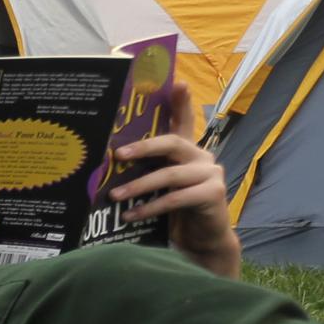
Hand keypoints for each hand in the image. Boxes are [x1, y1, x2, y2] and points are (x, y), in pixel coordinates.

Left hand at [106, 81, 240, 278]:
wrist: (201, 240)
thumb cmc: (174, 211)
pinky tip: (130, 216)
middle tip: (117, 155)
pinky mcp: (213, 194)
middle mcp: (202, 156)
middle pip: (172, 144)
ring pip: (170, 175)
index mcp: (188, 151)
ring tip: (114, 196)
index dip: (181, 102)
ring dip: (139, 186)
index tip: (176, 82)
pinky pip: (176, 198)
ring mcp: (211, 174)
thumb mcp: (159, 187)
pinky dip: (150, 207)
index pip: (184, 121)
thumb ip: (147, 170)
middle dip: (143, 147)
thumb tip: (109, 163)